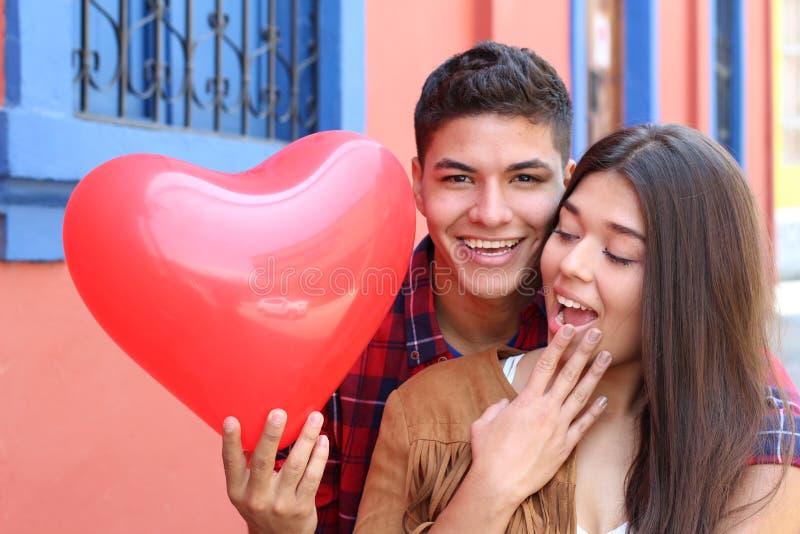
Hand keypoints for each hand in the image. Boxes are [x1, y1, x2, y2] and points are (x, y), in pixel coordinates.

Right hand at [222, 410, 328, 533]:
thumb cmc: (262, 503)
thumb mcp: (246, 490)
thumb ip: (248, 464)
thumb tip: (255, 421)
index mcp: (237, 490)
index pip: (231, 463)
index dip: (230, 441)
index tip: (231, 420)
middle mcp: (256, 497)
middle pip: (264, 461)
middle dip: (271, 435)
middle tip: (279, 412)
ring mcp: (280, 503)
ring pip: (295, 465)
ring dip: (306, 438)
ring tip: (315, 417)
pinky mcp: (301, 507)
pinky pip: (313, 476)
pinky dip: (319, 456)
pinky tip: (322, 440)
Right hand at [467, 325, 610, 508]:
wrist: (498, 483)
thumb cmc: (487, 452)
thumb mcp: (484, 422)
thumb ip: (497, 407)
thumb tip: (506, 403)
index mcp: (525, 401)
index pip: (545, 365)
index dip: (558, 344)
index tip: (568, 328)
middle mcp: (545, 410)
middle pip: (569, 374)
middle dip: (583, 351)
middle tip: (597, 334)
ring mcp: (558, 428)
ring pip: (582, 396)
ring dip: (595, 374)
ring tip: (607, 356)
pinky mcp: (565, 446)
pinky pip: (584, 425)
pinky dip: (595, 411)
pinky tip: (604, 399)